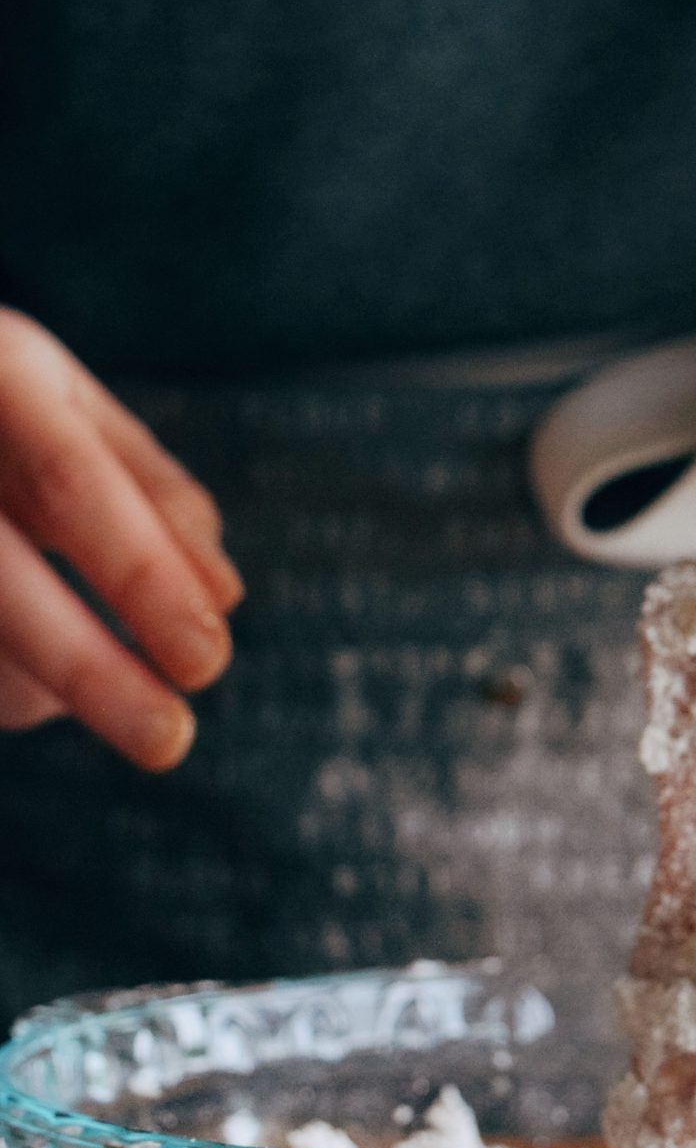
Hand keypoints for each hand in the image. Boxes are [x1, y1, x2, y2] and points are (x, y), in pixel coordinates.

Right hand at [0, 310, 242, 768]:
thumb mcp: (63, 405)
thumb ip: (148, 491)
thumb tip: (221, 597)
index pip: (70, 483)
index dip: (139, 574)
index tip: (206, 662)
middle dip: (89, 673)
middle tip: (169, 741)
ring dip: (43, 685)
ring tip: (103, 677)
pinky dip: (9, 687)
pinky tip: (34, 675)